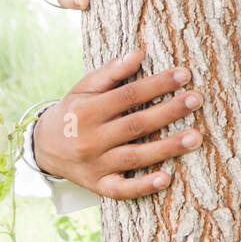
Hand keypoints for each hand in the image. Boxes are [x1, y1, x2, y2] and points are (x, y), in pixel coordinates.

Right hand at [33, 46, 204, 199]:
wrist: (43, 148)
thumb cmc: (73, 111)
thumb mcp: (83, 88)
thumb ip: (111, 72)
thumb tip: (139, 52)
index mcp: (88, 110)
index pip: (128, 95)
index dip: (157, 84)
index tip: (184, 74)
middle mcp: (91, 138)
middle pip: (136, 124)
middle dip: (169, 112)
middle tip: (197, 100)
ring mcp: (95, 164)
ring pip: (135, 157)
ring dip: (167, 148)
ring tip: (196, 137)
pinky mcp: (99, 185)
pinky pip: (122, 189)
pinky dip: (143, 187)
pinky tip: (166, 179)